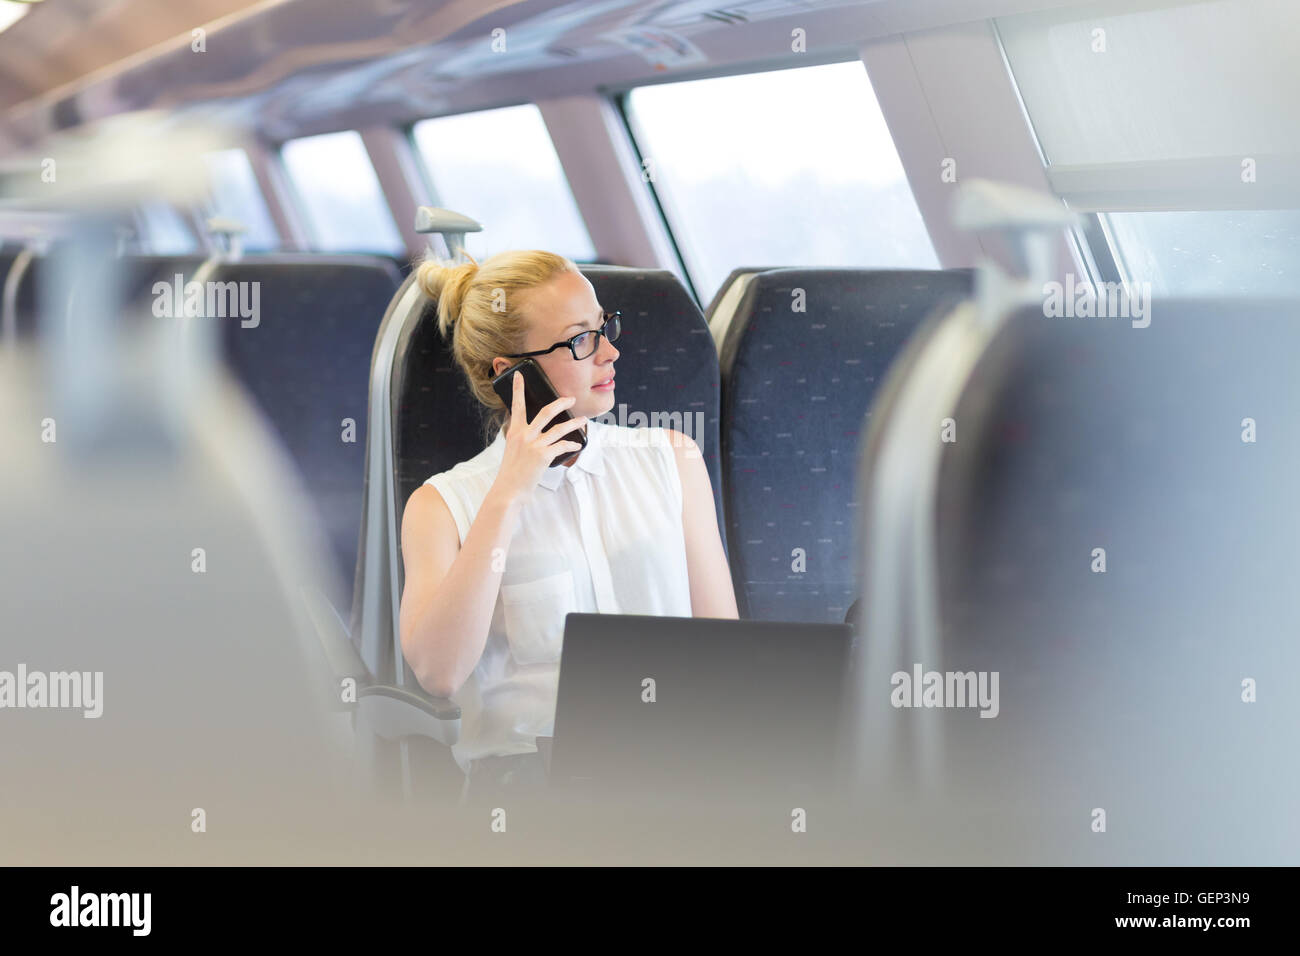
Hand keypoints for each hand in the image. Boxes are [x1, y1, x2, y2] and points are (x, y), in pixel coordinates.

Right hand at [489, 371, 585, 504]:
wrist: (509, 490)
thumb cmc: (511, 472)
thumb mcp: (512, 450)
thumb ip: (521, 438)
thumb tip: (531, 431)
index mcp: (515, 432)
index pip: (517, 406)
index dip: (518, 389)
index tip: (520, 376)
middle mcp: (524, 435)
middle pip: (546, 412)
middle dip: (561, 402)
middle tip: (571, 398)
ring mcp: (534, 445)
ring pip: (559, 428)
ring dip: (574, 423)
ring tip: (584, 420)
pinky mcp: (543, 455)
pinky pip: (562, 446)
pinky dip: (571, 445)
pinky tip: (576, 446)